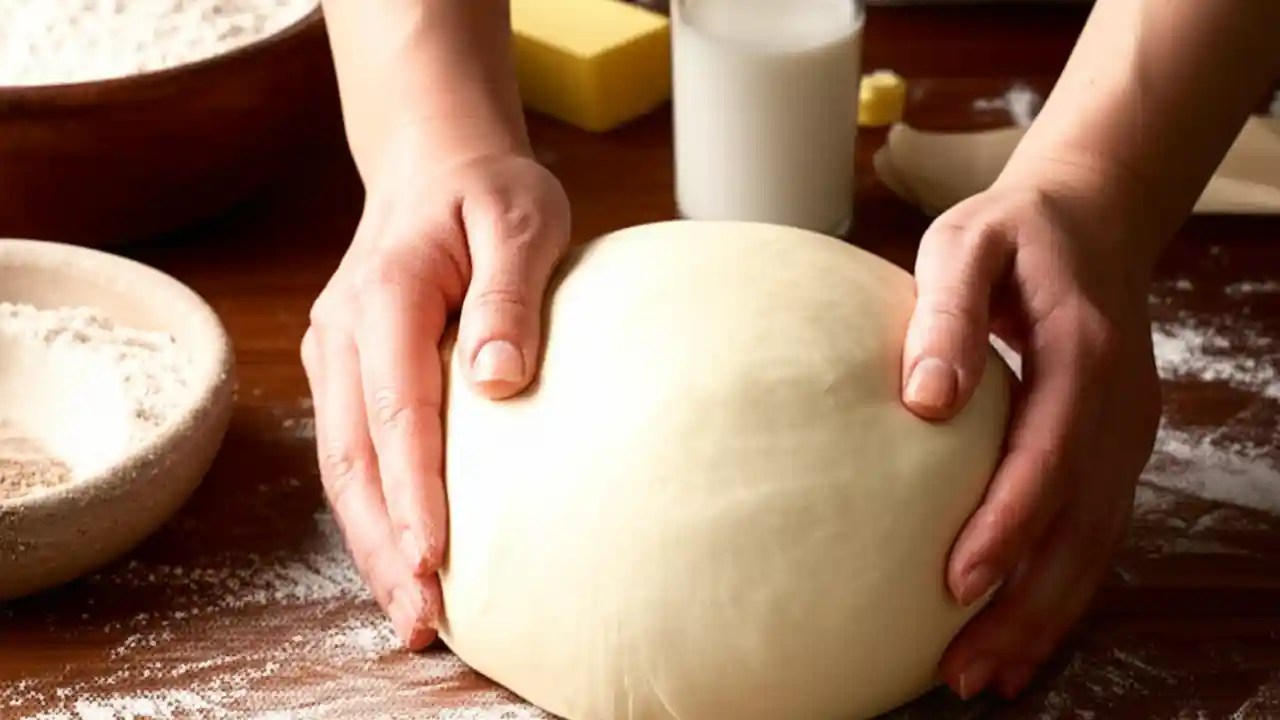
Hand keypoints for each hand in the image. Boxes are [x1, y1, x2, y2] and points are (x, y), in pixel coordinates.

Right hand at [301, 147, 570, 648]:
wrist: (434, 165)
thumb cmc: (489, 191)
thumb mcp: (524, 220)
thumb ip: (512, 295)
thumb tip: (501, 382)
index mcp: (387, 293)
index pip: (397, 408)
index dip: (414, 490)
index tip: (436, 559)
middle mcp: (344, 331)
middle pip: (354, 457)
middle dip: (386, 544)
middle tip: (423, 620)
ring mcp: (337, 355)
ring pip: (344, 466)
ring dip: (374, 543)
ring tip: (413, 614)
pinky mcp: (348, 373)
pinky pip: (354, 452)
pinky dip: (374, 512)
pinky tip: (403, 559)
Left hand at [900, 169, 1161, 698]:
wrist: (1090, 220)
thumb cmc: (1012, 232)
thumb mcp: (966, 243)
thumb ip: (944, 313)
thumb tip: (923, 403)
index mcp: (1084, 353)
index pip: (1051, 453)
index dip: (1011, 522)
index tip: (960, 581)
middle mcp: (1118, 406)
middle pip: (1082, 524)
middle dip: (1026, 605)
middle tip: (965, 670)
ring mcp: (1124, 433)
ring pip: (1094, 543)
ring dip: (1044, 617)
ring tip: (985, 677)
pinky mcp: (1111, 450)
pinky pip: (1092, 531)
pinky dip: (1058, 589)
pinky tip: (1017, 634)